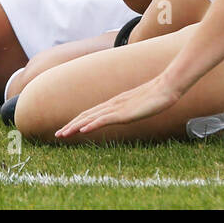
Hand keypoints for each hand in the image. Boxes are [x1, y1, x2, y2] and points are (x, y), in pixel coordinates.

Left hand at [54, 74, 180, 138]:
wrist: (166, 87)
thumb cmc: (155, 96)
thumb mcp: (138, 105)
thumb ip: (130, 109)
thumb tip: (126, 114)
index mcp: (114, 104)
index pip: (91, 114)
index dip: (77, 121)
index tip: (66, 129)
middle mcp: (112, 105)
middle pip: (86, 115)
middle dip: (71, 125)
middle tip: (57, 135)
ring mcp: (117, 108)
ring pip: (91, 118)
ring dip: (75, 126)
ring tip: (63, 134)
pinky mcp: (124, 112)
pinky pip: (105, 119)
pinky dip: (92, 124)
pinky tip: (83, 130)